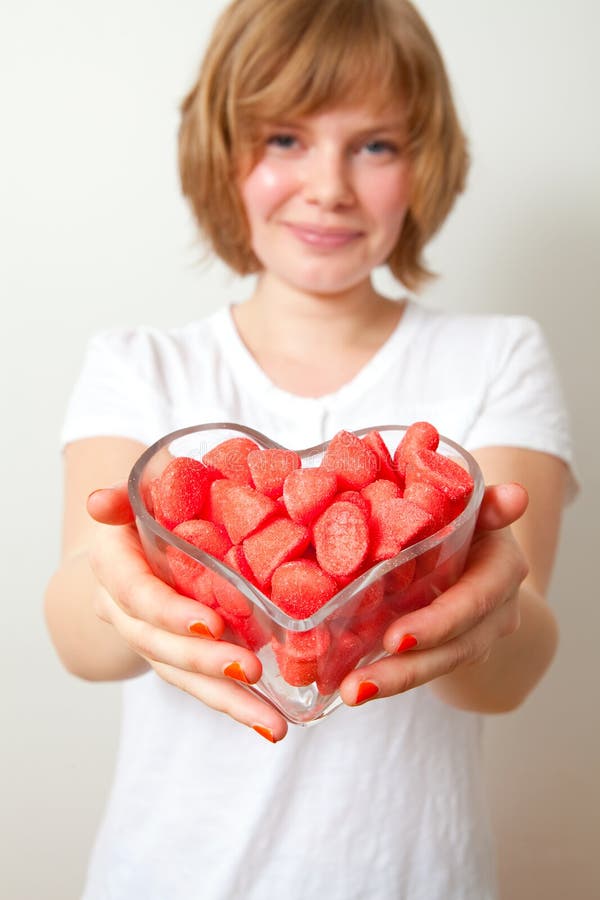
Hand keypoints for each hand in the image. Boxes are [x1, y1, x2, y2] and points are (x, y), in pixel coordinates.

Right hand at [87, 484, 288, 741]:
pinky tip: (270, 723)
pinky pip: (201, 684)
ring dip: (226, 700)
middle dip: (203, 661)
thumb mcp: (143, 487)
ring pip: (182, 676)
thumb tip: (99, 502)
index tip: (209, 625)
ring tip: (270, 723)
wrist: (135, 536)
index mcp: (113, 565)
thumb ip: (125, 495)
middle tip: (250, 669)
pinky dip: (236, 704)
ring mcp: (150, 638)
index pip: (136, 593)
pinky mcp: (176, 656)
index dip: (169, 612)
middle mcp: (124, 610)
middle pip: (159, 645)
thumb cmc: (152, 501)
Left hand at [338, 483, 529, 708]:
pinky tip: (350, 686)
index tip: (395, 639)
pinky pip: (420, 666)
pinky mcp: (449, 650)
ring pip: (436, 665)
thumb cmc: (468, 518)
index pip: (473, 601)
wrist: (486, 553)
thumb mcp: (475, 505)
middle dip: (406, 669)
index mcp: (501, 571)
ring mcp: (475, 636)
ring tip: (350, 692)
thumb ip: (489, 503)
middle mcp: (495, 611)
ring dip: (392, 682)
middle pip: (453, 648)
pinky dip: (387, 677)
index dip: (438, 622)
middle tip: (358, 685)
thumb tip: (516, 495)